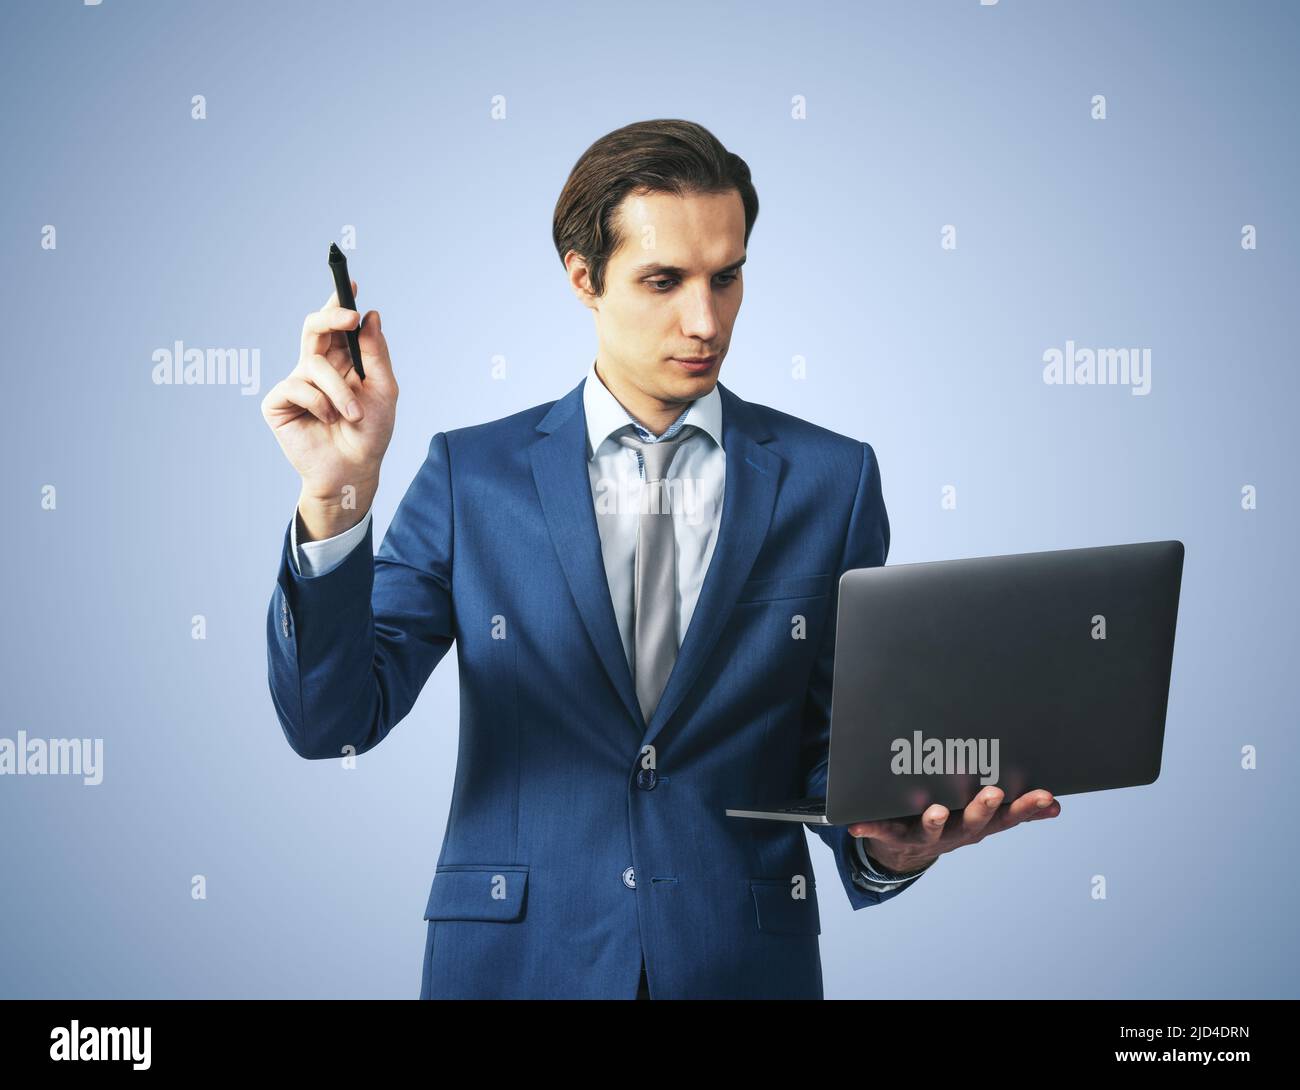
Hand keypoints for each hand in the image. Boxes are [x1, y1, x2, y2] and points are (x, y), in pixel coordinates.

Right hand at [261, 280, 398, 522]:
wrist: (354, 471)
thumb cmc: (370, 433)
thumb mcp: (383, 391)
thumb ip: (375, 354)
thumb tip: (370, 316)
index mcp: (342, 362)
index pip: (337, 325)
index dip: (340, 302)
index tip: (352, 282)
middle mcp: (317, 368)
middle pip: (314, 327)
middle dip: (331, 316)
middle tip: (350, 316)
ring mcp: (296, 384)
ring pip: (314, 363)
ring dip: (339, 389)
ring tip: (352, 414)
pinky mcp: (279, 403)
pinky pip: (297, 387)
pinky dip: (318, 404)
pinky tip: (326, 421)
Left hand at [847, 787, 1060, 872]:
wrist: (907, 850)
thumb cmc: (951, 822)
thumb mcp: (985, 817)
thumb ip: (1018, 810)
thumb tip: (1055, 805)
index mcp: (977, 824)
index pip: (1007, 817)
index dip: (1026, 808)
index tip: (1044, 796)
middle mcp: (954, 832)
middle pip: (973, 823)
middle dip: (983, 808)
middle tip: (993, 792)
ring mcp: (924, 835)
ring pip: (931, 830)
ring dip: (934, 821)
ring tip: (936, 811)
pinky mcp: (893, 835)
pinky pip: (880, 831)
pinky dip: (869, 828)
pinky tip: (855, 825)